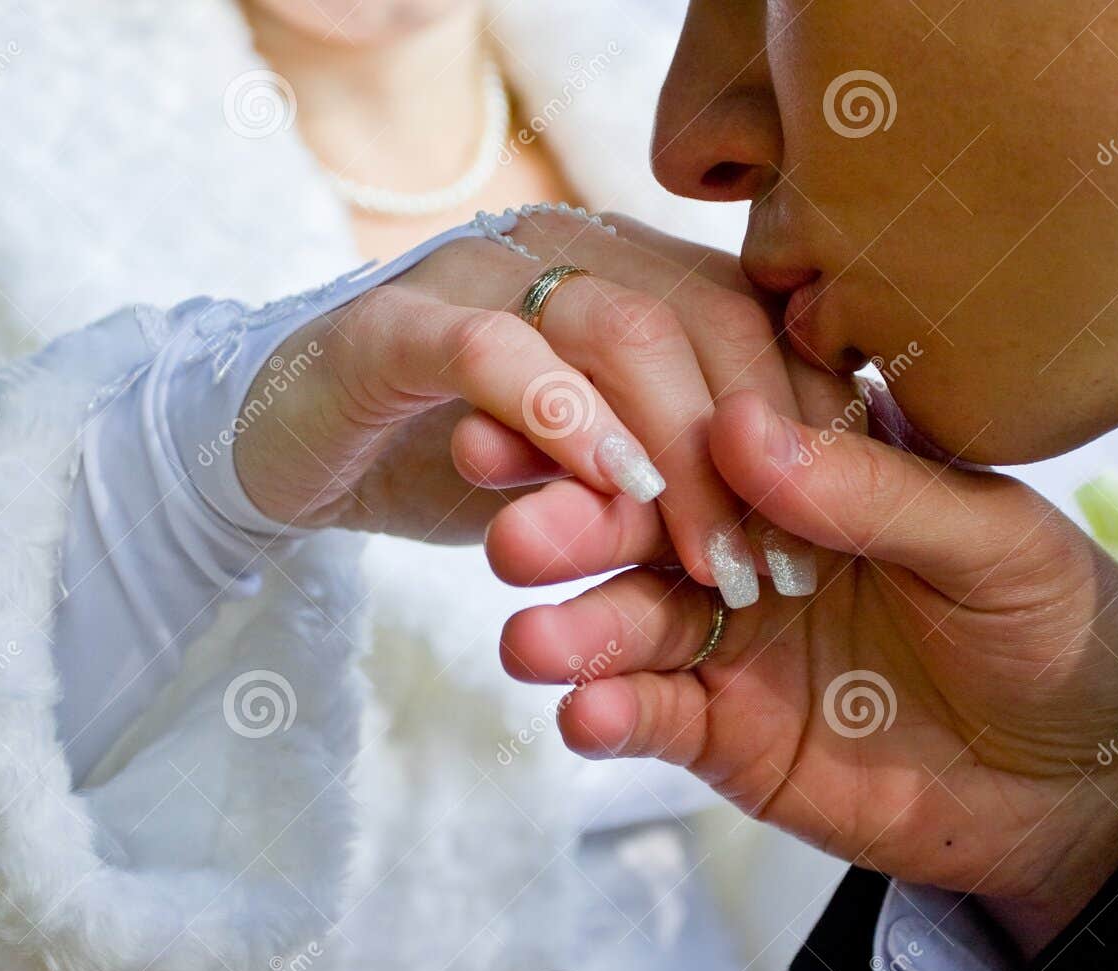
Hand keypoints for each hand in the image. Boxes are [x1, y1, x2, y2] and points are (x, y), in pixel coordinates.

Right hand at [233, 211, 817, 610]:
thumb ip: (671, 460)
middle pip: (705, 320)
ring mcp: (474, 277)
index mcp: (624, 268)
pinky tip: (609, 493)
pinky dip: (564, 419)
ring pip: (618, 329)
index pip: (754, 319)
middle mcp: (563, 250)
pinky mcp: (389, 328)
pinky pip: (493, 352)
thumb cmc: (449, 457)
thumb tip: (804, 499)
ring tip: (711, 561)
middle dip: (757, 454)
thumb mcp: (581, 468)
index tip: (831, 535)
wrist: (286, 448)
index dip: (806, 423)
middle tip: (777, 573)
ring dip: (680, 453)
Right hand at [492, 372, 1117, 958]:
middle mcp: (750, 543)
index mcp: (813, 474)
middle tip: (520, 539)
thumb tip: (742, 424)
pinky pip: (649, 716)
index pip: (710, 432)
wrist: (1078, 791)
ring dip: (572, 629)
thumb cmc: (1057, 636)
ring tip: (532, 644)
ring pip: (626, 621)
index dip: (636, 424)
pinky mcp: (719, 731)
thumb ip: (872, 487)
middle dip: (574, 527)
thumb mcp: (994, 544)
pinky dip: (610, 714)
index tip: (564, 420)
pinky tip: (586, 714)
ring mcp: (728, 639)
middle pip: (640, 523)